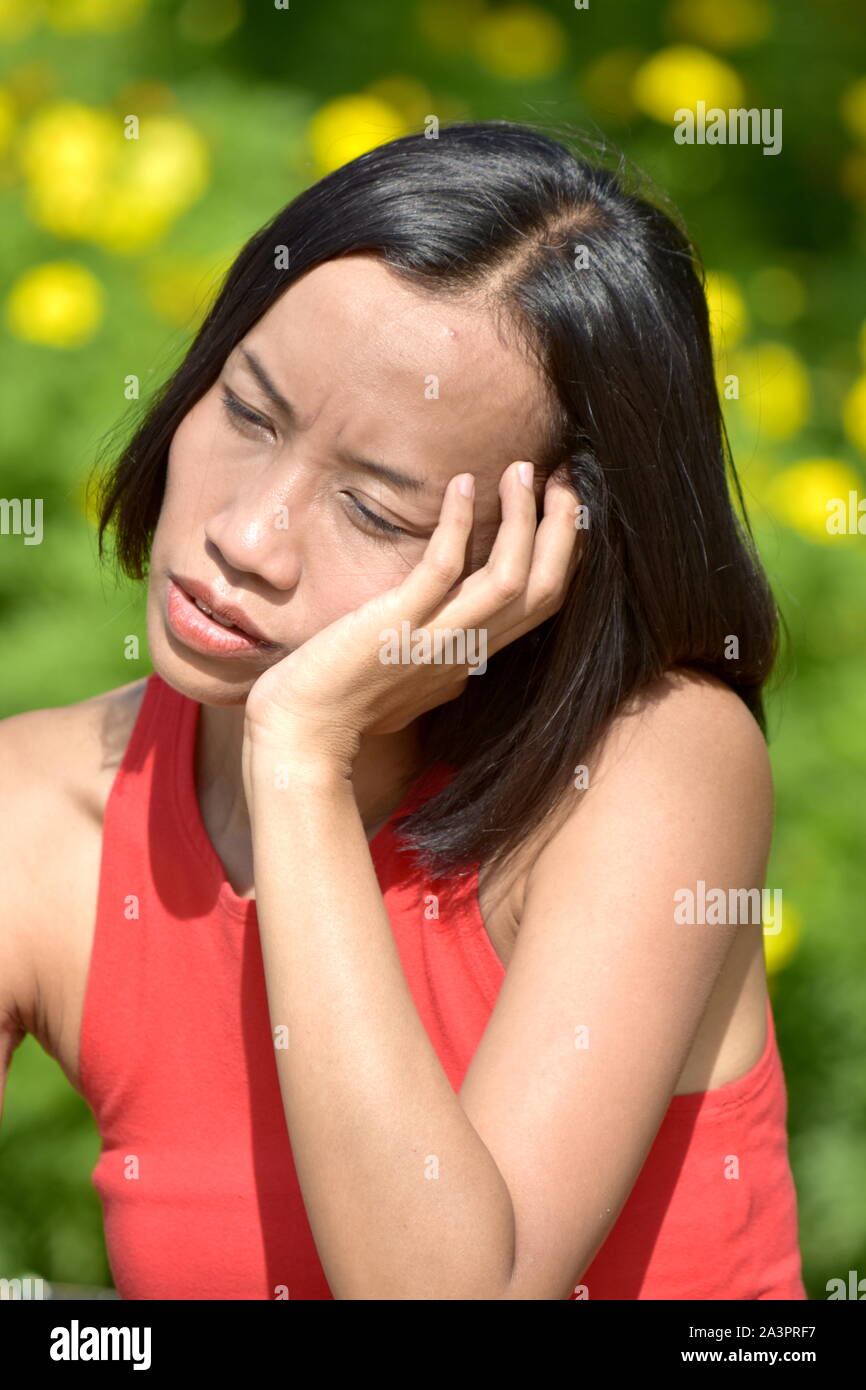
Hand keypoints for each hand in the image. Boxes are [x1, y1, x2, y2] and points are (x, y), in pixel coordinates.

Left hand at [242, 460, 581, 774]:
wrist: (300, 738)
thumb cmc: (340, 709)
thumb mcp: (406, 684)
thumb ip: (436, 669)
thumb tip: (456, 673)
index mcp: (470, 659)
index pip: (541, 605)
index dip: (564, 554)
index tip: (561, 507)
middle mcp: (464, 651)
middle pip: (545, 590)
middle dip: (563, 529)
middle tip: (563, 476)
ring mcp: (433, 639)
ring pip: (509, 579)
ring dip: (524, 519)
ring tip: (523, 471)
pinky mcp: (395, 626)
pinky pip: (442, 569)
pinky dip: (458, 524)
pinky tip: (462, 484)